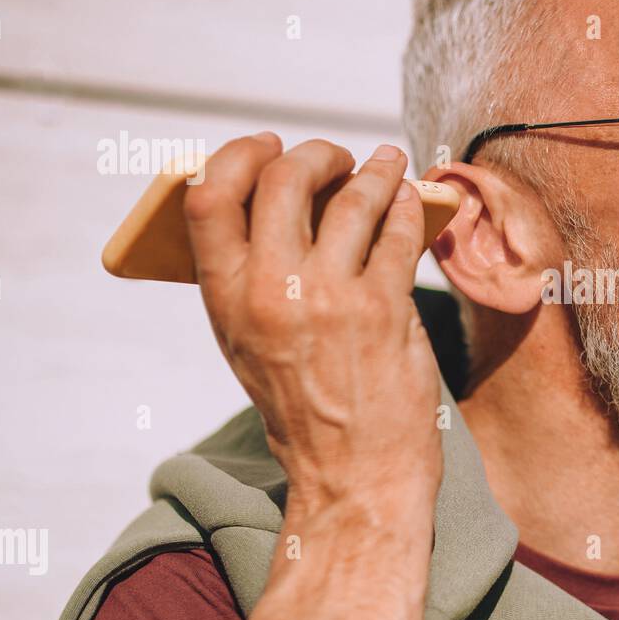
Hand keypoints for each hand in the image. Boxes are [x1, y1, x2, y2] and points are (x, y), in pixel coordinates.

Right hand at [183, 134, 442, 619]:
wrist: (356, 473)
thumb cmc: (305, 410)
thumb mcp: (250, 345)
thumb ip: (251, 278)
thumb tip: (282, 204)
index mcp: (224, 300)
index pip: (206, 197)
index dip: (237, 155)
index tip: (266, 145)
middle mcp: (270, 292)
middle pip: (282, 178)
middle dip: (315, 154)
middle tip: (335, 157)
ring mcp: (329, 297)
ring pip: (352, 197)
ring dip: (374, 171)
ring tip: (387, 164)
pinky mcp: (384, 308)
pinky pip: (399, 232)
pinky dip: (408, 206)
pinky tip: (411, 200)